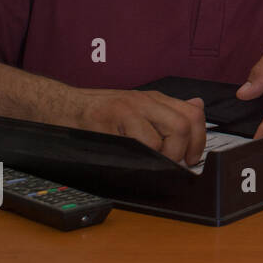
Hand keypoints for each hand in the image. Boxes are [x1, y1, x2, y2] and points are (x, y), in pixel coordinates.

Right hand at [69, 89, 206, 164]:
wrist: (63, 105)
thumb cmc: (99, 113)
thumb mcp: (137, 108)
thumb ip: (167, 111)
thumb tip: (198, 106)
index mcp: (155, 99)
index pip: (194, 114)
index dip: (199, 139)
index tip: (191, 157)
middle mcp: (148, 100)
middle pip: (187, 123)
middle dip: (187, 150)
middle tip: (175, 163)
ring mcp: (133, 107)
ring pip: (174, 129)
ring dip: (169, 153)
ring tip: (155, 160)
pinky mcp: (116, 117)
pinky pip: (146, 139)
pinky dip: (148, 154)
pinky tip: (135, 157)